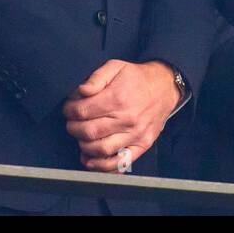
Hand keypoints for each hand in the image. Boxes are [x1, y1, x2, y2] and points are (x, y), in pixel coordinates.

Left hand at [62, 60, 179, 172]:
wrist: (164, 87)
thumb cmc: (137, 78)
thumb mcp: (116, 67)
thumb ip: (96, 78)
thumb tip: (81, 91)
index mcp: (118, 98)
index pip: (82, 111)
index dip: (69, 111)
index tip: (68, 109)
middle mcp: (127, 118)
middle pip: (88, 132)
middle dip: (73, 128)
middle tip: (72, 122)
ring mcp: (135, 134)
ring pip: (100, 149)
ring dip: (83, 145)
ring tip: (81, 137)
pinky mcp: (142, 145)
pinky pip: (119, 162)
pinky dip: (102, 165)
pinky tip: (91, 159)